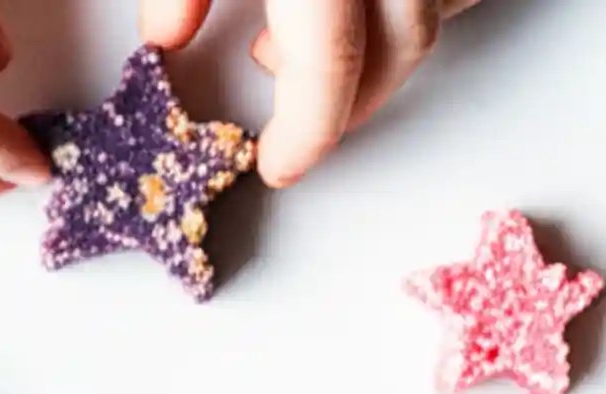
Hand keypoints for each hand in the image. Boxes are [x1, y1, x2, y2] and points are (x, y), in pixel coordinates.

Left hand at [141, 0, 480, 187]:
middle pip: (405, 43)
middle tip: (295, 123)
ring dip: (391, 48)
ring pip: (440, 8)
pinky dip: (416, 6)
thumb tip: (166, 36)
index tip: (277, 166)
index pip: (331, 60)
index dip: (306, 129)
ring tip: (314, 49)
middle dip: (353, 100)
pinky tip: (371, 7)